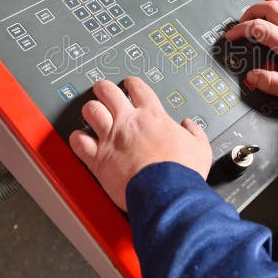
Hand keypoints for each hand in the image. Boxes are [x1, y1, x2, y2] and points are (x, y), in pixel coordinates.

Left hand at [69, 77, 212, 210]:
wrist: (167, 193)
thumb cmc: (182, 172)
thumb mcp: (200, 147)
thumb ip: (194, 132)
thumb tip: (190, 125)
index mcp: (152, 116)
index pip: (138, 89)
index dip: (132, 84)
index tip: (130, 85)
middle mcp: (128, 123)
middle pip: (108, 92)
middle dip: (104, 88)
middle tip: (103, 89)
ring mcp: (111, 139)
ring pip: (91, 111)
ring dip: (90, 109)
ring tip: (91, 110)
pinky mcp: (99, 159)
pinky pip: (79, 143)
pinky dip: (77, 139)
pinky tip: (79, 138)